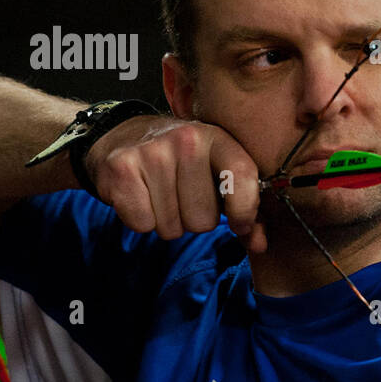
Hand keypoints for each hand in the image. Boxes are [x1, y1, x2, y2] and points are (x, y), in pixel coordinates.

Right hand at [84, 115, 267, 251]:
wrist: (123, 135)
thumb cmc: (182, 163)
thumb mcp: (217, 173)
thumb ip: (245, 208)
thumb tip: (259, 245)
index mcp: (218, 138)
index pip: (243, 176)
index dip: (245, 210)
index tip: (239, 224)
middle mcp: (186, 139)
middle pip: (203, 220)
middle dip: (194, 220)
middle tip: (183, 198)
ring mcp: (152, 152)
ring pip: (171, 227)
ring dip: (167, 222)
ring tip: (161, 195)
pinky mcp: (121, 168)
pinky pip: (142, 224)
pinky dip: (141, 221)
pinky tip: (141, 196)